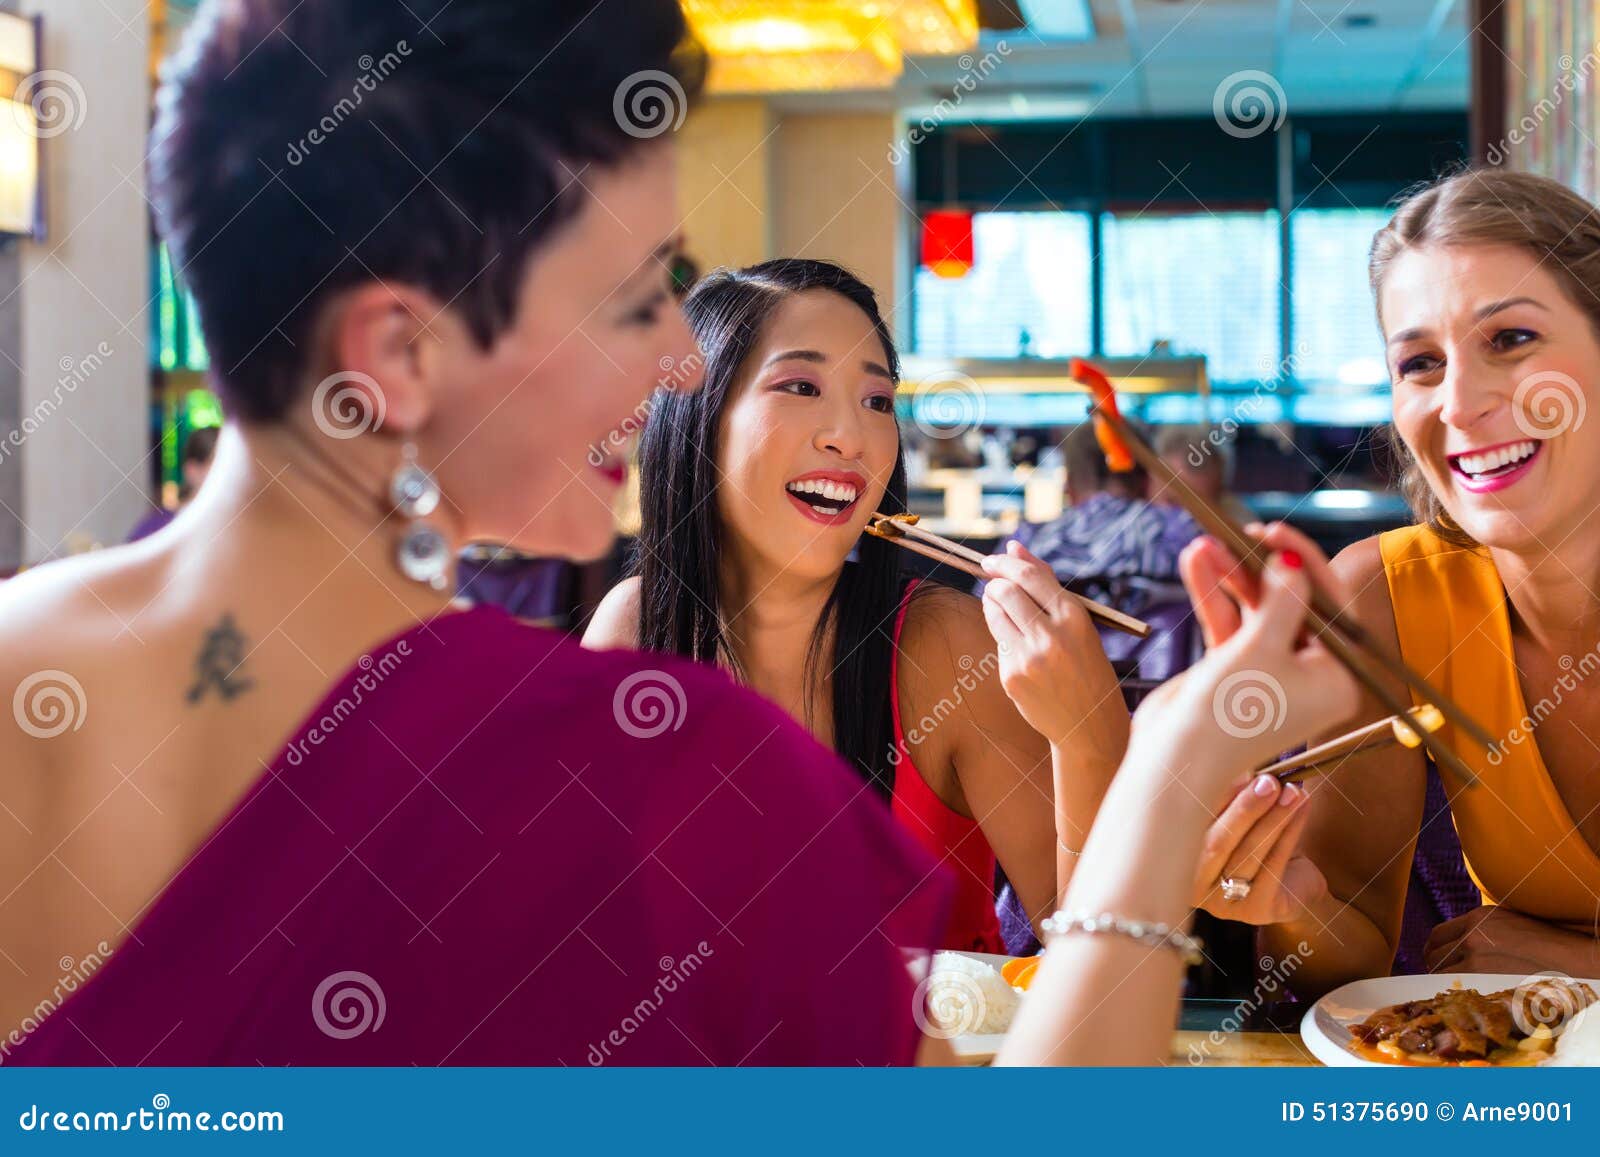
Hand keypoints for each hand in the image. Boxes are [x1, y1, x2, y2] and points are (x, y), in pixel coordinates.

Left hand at [979, 540, 1124, 748]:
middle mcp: (1052, 636)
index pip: (1030, 576)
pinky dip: (1003, 637)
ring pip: (994, 614)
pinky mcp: (1012, 676)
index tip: (990, 561)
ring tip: (1002, 608)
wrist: (1090, 724)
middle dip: (994, 584)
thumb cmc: (1086, 666)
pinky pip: (998, 643)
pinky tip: (1019, 648)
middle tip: (993, 585)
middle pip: (1005, 592)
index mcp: (1075, 617)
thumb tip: (1013, 547)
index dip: (1004, 564)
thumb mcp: (1078, 623)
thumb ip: (1046, 584)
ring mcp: (1029, 658)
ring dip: (991, 605)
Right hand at [1124, 530, 1359, 804]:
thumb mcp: (1262, 648)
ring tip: (1203, 544)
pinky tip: (1194, 564)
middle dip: (1259, 568)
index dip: (1304, 563)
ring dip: (1229, 577)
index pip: (1332, 607)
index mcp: (1337, 679)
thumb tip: (1292, 560)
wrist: (1174, 763)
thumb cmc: (1228, 715)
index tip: (1274, 532)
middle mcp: (1310, 676)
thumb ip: (1283, 599)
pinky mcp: (1236, 672)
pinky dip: (1213, 597)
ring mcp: (1271, 673)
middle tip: (1238, 533)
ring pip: (1255, 611)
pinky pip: (1230, 625)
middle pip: (1292, 604)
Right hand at [1192, 773, 1328, 923]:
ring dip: (1272, 819)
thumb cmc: (1257, 842)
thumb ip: (1229, 797)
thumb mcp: (1235, 817)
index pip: (1188, 824)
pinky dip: (1289, 834)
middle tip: (1269, 782)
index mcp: (1174, 857)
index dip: (1212, 797)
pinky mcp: (1255, 911)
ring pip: (1247, 855)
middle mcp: (1192, 885)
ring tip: (1292, 792)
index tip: (1237, 770)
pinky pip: (1273, 868)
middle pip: (1216, 844)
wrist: (1292, 885)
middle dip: (1244, 809)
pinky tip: (1301, 810)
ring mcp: (1221, 903)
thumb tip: (1238, 766)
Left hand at [1424, 906, 1599, 974]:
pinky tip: (1462, 998)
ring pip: (1439, 971)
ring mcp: (1475, 955)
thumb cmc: (1546, 944)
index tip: (1434, 958)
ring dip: (1442, 981)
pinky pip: (1454, 985)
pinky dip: (1453, 991)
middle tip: (1440, 979)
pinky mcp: (1483, 975)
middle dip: (1434, 967)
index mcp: (1477, 917)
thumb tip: (1463, 945)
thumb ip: (1484, 930)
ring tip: (1453, 990)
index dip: (1433, 948)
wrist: (1570, 957)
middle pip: (1434, 954)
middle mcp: (1471, 933)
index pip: (1438, 934)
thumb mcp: (1509, 924)